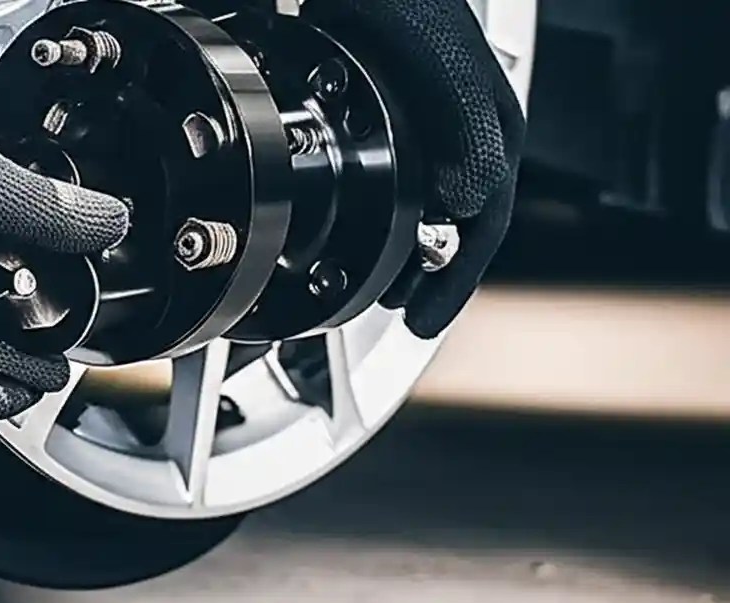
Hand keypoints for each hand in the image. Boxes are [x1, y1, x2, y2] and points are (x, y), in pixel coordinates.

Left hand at [309, 0, 525, 336]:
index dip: (454, 282)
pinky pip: (396, 186)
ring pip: (424, 211)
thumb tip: (465, 206)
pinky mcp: (388, 119)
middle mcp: (464, 134)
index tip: (424, 321)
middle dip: (429, 279)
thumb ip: (464, 129)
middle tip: (401, 314)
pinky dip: (382, 219)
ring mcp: (426, 129)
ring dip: (403, 254)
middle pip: (455, 228)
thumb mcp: (442, 66)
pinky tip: (360, 231)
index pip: (483, 225)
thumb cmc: (408, 3)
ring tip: (380, 287)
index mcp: (491, 128)